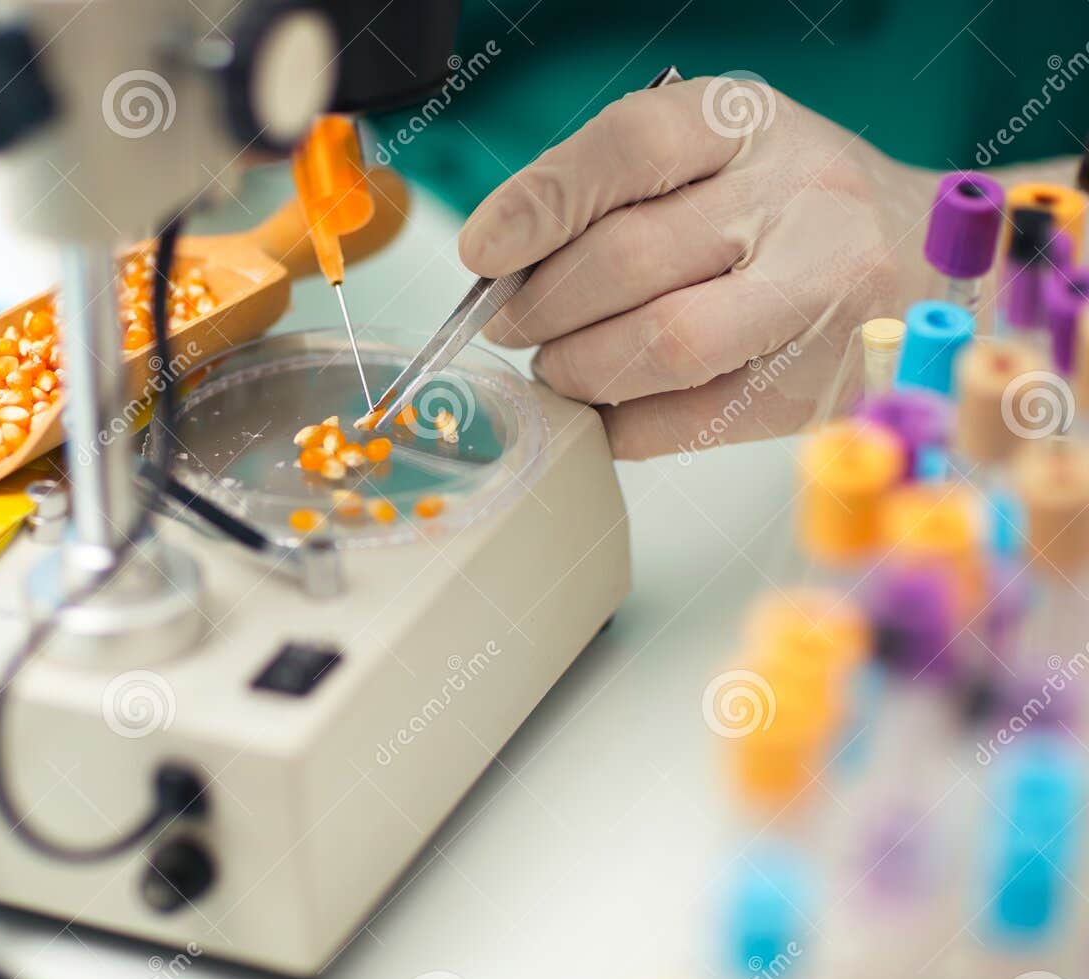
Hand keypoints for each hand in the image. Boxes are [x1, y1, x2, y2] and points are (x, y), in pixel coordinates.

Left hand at [457, 76, 941, 458]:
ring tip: (559, 366)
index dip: (539, 203)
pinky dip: (620, 423)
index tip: (482, 252)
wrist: (928, 261)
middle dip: (541, 307)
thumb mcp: (714, 155)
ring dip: (578, 370)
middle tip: (511, 325)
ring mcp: (821, 293)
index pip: (629, 147)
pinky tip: (607, 406)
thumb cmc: (786, 208)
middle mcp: (797, 197)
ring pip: (661, 345)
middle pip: (628, 259)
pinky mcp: (818, 383)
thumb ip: (614, 191)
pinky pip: (686, 420)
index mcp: (751, 122)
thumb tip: (499, 262)